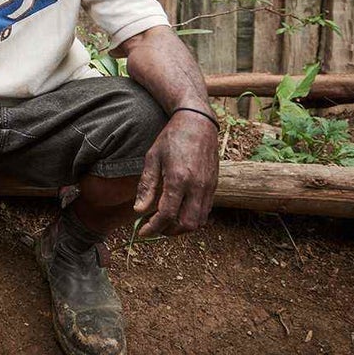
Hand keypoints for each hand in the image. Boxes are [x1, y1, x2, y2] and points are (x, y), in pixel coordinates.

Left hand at [133, 111, 219, 236]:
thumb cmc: (171, 138)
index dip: (153, 227)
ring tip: (165, 222)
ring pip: (199, 222)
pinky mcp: (214, 186)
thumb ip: (146, 186)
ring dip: (181, 227)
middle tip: (154, 227)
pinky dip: (192, 218)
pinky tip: (179, 212)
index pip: (167, 214)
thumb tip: (139, 210)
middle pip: (186, 224)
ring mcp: (208, 187)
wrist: (198, 123)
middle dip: (168, 231)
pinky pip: (205, 212)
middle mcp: (197, 186)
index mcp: (178, 179)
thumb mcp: (152, 158)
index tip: (142, 231)